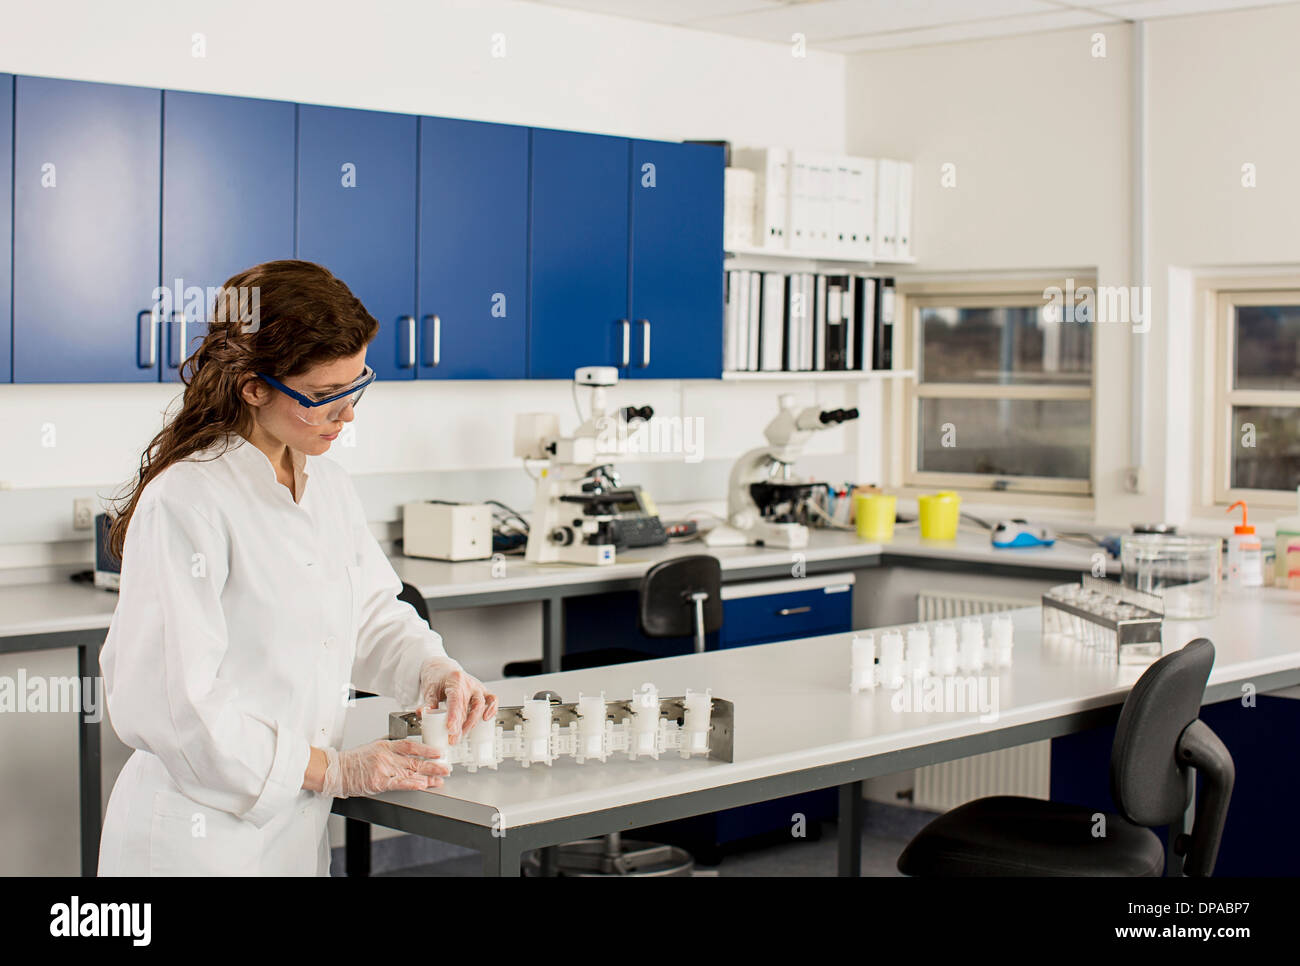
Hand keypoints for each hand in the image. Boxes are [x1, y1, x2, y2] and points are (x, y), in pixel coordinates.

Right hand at [320, 739, 449, 797]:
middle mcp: (386, 756)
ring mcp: (383, 769)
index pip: (411, 745)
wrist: (336, 770)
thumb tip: (410, 754)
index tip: (439, 752)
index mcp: (386, 745)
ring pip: (410, 772)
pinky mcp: (378, 782)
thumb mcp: (374, 748)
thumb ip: (391, 750)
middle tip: (446, 768)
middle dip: (433, 765)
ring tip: (440, 779)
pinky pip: (398, 783)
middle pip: (415, 760)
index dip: (427, 749)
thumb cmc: (354, 761)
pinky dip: (411, 784)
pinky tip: (421, 785)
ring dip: (427, 777)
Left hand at [418, 657, 498, 743]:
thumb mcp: (429, 690)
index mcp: (454, 680)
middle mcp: (468, 683)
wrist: (442, 668)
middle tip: (453, 739)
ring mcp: (477, 687)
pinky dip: (492, 709)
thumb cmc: (436, 678)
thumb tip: (422, 713)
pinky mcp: (482, 691)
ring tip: (463, 734)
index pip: (456, 699)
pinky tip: (486, 719)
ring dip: (472, 722)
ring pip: (480, 706)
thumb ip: (428, 703)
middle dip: (462, 726)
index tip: (451, 729)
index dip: (454, 716)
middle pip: (468, 706)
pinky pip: (492, 699)